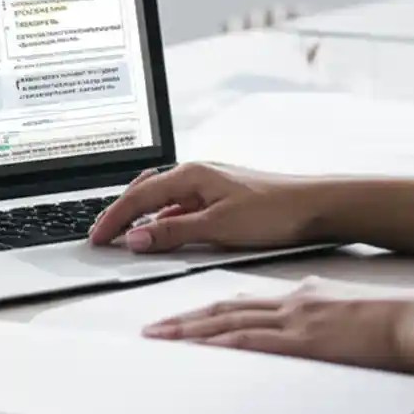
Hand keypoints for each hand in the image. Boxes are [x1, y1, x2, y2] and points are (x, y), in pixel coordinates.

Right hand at [88, 162, 321, 252]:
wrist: (316, 206)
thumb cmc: (274, 211)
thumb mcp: (217, 227)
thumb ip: (173, 233)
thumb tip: (135, 238)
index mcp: (190, 175)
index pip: (138, 197)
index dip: (114, 218)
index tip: (97, 237)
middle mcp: (196, 174)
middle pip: (145, 192)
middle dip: (120, 212)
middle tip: (101, 233)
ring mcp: (209, 184)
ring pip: (162, 199)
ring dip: (140, 216)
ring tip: (123, 232)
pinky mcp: (221, 197)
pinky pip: (180, 206)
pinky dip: (163, 219)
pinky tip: (163, 232)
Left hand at [141, 279, 413, 374]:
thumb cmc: (395, 320)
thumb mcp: (348, 308)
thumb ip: (321, 310)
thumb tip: (308, 316)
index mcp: (302, 293)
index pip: (244, 300)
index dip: (211, 308)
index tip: (187, 314)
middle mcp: (291, 301)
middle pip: (225, 308)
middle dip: (187, 317)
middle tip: (156, 327)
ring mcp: (292, 319)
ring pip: (226, 321)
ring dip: (189, 330)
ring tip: (160, 337)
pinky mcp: (299, 339)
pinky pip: (246, 340)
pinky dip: (215, 342)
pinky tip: (195, 347)